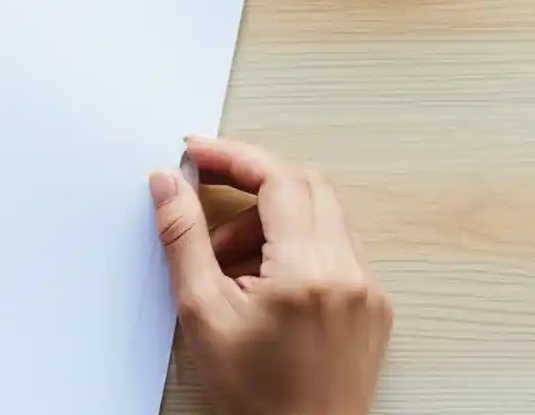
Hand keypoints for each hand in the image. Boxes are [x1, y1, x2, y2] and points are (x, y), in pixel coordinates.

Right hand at [151, 137, 392, 414]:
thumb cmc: (254, 397)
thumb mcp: (202, 312)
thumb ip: (183, 238)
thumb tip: (169, 185)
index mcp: (307, 272)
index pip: (278, 178)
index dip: (233, 156)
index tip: (196, 152)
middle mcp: (349, 273)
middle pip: (306, 184)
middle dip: (251, 180)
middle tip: (205, 189)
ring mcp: (368, 288)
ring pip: (320, 214)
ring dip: (269, 218)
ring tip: (225, 259)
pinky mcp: (373, 304)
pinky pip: (335, 246)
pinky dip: (293, 244)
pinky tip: (258, 278)